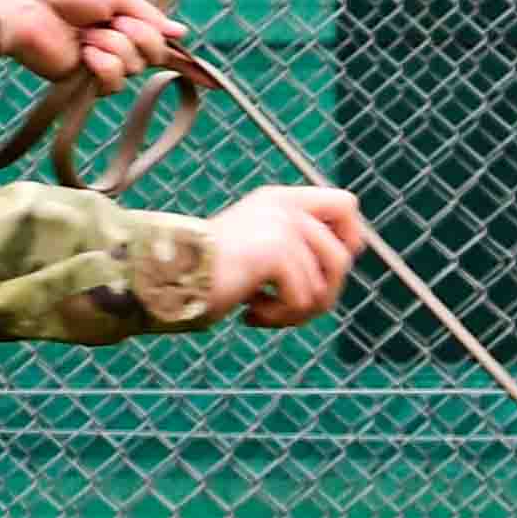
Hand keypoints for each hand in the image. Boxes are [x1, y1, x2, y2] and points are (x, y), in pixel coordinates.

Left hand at [0, 0, 177, 86]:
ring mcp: (99, 63)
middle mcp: (114, 41)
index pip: (159, 41)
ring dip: (114, 45)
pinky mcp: (83, 81)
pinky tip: (83, 53)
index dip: (184, 60)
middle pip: (152, 52)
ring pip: (133, 66)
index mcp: (121, 16)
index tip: (213, 82)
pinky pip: (112, 80)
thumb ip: (150, 16)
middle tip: (113, 21)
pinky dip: (102, 63)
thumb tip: (182, 34)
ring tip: (87, 34)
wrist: (26, 7)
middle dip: (139, 35)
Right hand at [199, 186, 367, 328]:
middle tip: (288, 309)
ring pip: (326, 284)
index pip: (347, 205)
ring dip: (298, 312)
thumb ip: (297, 250)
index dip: (349, 241)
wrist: (167, 275)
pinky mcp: (276, 250)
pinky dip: (279, 317)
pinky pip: (302, 299)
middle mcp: (285, 207)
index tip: (322, 271)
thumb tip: (344, 265)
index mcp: (281, 199)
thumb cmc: (206, 274)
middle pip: (343, 256)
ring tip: (266, 314)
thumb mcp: (258, 251)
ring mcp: (281, 226)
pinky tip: (250, 314)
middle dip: (322, 294)